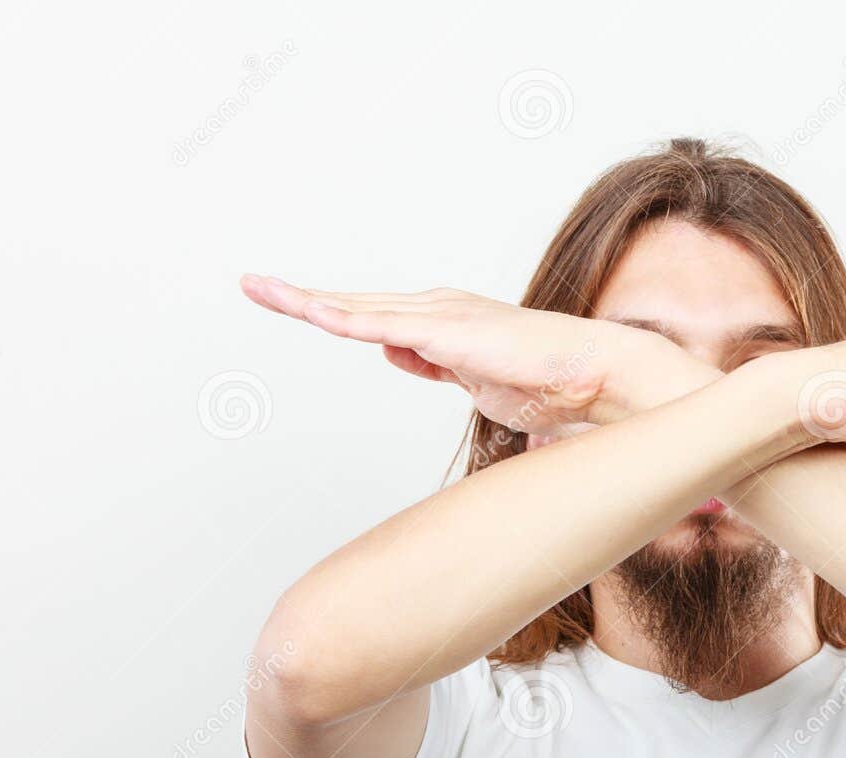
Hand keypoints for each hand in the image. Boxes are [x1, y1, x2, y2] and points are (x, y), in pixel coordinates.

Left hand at [238, 276, 686, 434]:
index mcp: (441, 326)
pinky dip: (342, 318)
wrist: (593, 376)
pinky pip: (381, 325)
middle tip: (253, 284)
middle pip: (354, 304)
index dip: (330, 312)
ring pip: (357, 308)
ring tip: (260, 289)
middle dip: (301, 296)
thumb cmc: (549, 384)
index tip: (294, 305)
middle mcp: (434, 311)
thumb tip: (398, 353)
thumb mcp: (474, 381)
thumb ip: (435, 366)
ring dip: (308, 300)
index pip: (372, 318)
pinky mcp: (446, 332)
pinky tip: (309, 313)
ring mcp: (438, 318)